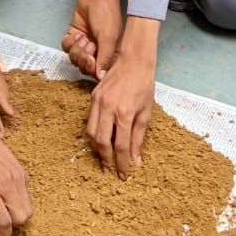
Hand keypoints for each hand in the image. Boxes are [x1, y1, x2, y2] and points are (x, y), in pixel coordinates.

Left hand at [0, 133, 32, 235]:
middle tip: (2, 222)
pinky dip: (20, 203)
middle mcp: (6, 185)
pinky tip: (9, 196)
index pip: (4, 223)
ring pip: (28, 210)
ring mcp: (17, 179)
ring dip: (18, 216)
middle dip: (13, 226)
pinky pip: (27, 197)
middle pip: (21, 219)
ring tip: (6, 209)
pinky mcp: (24, 175)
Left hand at [62, 0, 122, 79]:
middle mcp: (96, 53)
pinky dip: (69, 42)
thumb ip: (105, 58)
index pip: (97, 72)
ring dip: (77, 49)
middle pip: (84, 67)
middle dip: (83, 57)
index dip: (92, 68)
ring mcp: (84, 45)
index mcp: (108, 55)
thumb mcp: (109, 38)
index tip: (91, 59)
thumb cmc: (107, 15)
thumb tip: (101, 78)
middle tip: (89, 44)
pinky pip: (66, 48)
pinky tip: (77, 34)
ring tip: (84, 38)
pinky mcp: (74, 37)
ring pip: (74, 59)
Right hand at [85, 20, 157, 178]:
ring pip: (90, 132)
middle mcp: (108, 108)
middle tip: (109, 171)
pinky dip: (93, 133)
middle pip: (101, 141)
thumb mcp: (146, 112)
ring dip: (96, 148)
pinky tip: (100, 139)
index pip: (120, 146)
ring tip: (104, 158)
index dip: (121, 163)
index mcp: (124, 113)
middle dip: (105, 159)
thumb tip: (135, 160)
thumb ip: (139, 137)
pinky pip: (90, 120)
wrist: (134, 60)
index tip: (123, 175)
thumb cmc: (144, 85)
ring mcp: (98, 101)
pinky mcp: (92, 96)